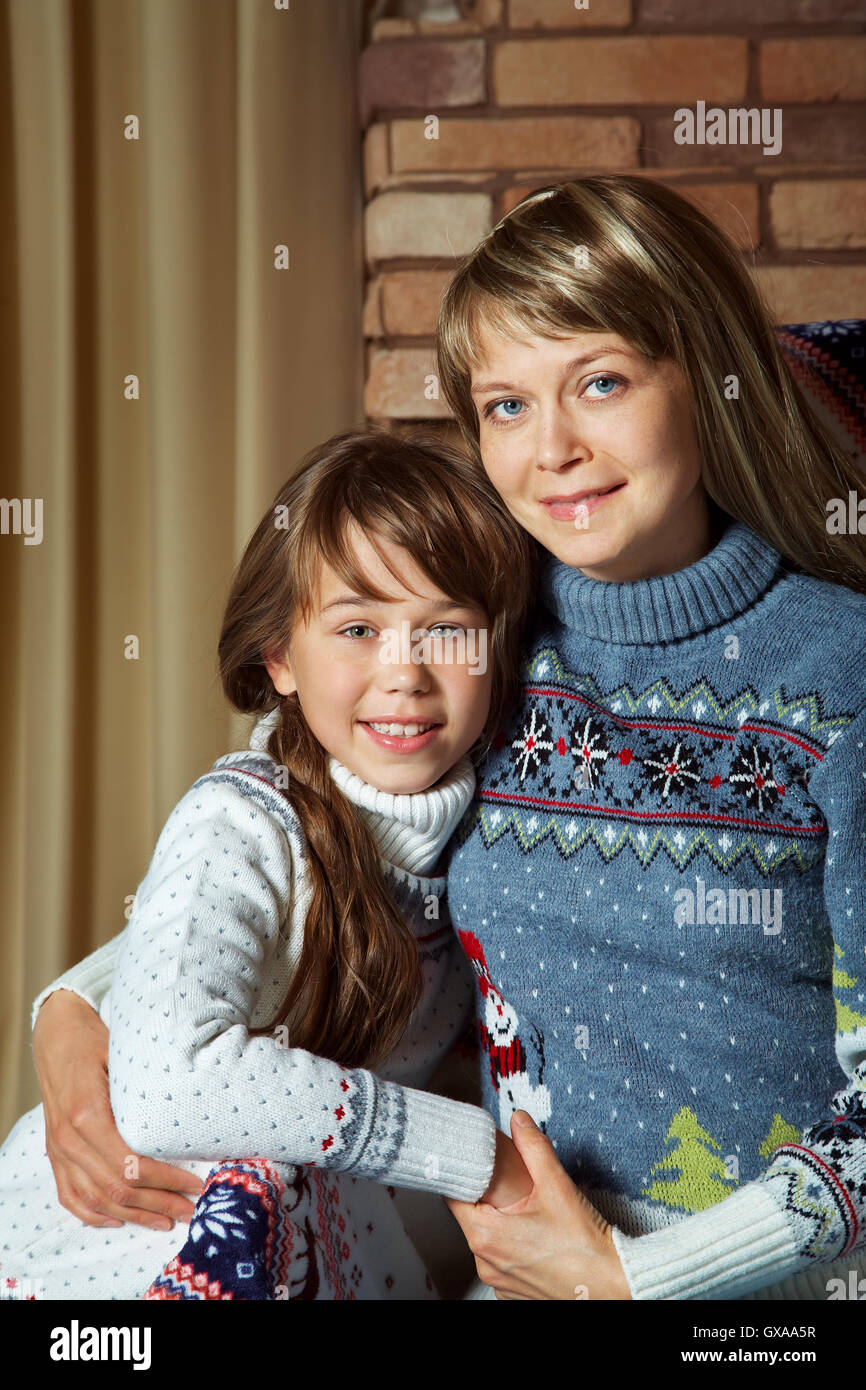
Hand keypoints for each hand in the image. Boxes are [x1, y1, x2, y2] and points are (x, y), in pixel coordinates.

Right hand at [32, 988, 202, 1230]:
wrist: (57, 1035)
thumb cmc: (97, 1042)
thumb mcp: (125, 1058)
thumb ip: (148, 1091)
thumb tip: (191, 1119)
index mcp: (87, 1114)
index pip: (131, 1165)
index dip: (166, 1181)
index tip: (195, 1184)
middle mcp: (69, 1139)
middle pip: (117, 1188)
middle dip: (157, 1203)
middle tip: (190, 1210)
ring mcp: (58, 1150)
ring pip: (95, 1199)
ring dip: (132, 1215)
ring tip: (165, 1220)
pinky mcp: (54, 1154)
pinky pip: (69, 1196)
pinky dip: (93, 1214)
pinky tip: (117, 1220)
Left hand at [446, 1111, 632, 1299]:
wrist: (612, 1285)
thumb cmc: (584, 1245)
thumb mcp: (556, 1185)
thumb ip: (534, 1146)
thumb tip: (519, 1121)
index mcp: (486, 1236)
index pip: (454, 1196)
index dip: (462, 1175)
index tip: (471, 1162)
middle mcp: (486, 1263)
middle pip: (470, 1218)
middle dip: (486, 1198)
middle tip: (506, 1182)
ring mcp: (499, 1281)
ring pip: (487, 1241)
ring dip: (499, 1223)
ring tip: (524, 1210)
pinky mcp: (513, 1292)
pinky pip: (502, 1261)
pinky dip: (512, 1246)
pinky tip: (534, 1236)